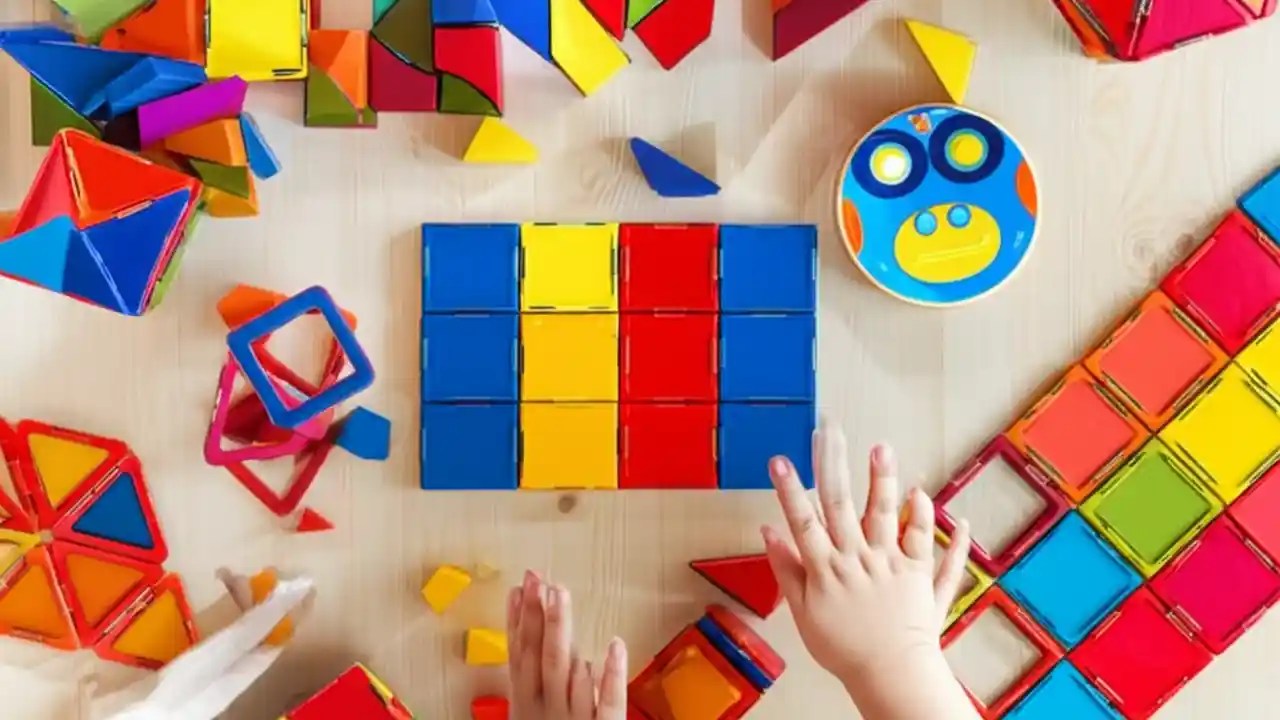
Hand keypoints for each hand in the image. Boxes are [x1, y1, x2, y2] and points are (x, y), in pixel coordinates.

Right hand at [508, 572, 627, 719]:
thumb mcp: (532, 715)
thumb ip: (537, 683)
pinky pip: (609, 703)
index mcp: (527, 705)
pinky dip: (612, 674)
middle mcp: (548, 708)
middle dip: (536, 614)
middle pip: (541, 655)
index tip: (519, 588)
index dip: (517, 621)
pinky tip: (616, 644)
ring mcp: (575, 719)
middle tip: (537, 578)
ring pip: (568, 670)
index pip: (521, 657)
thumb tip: (539, 641)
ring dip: (561, 631)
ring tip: (560, 594)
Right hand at [762, 422, 977, 719]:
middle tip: (828, 431)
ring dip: (883, 479)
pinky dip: (932, 519)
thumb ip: (787, 570)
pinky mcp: (920, 573)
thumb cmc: (844, 648)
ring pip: (887, 513)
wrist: (890, 674)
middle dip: (833, 464)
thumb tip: (769, 533)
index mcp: (827, 569)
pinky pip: (928, 541)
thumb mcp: (804, 612)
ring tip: (881, 448)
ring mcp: (892, 564)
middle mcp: (858, 560)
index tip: (780, 460)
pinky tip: (929, 494)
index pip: (803, 521)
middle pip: (842, 504)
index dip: (790, 489)